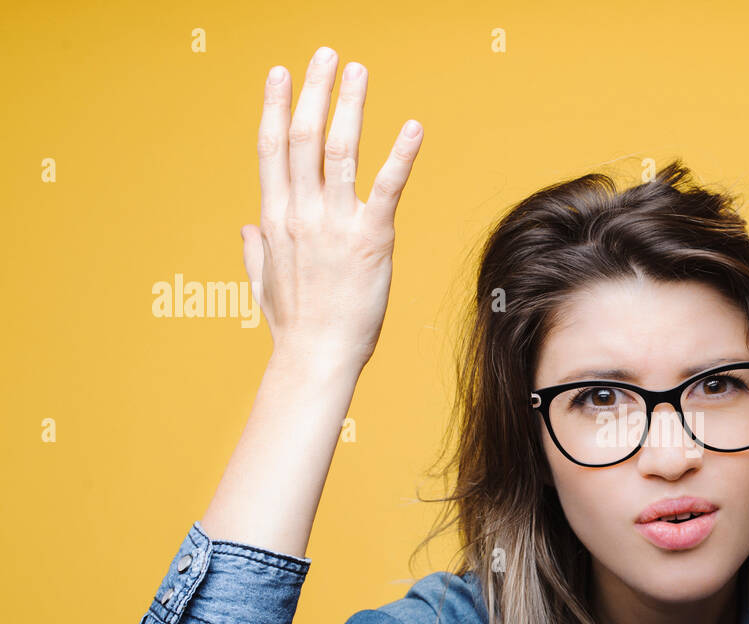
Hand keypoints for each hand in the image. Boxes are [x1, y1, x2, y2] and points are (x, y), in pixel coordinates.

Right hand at [240, 47, 422, 371]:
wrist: (318, 356)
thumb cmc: (296, 325)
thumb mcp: (264, 283)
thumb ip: (256, 249)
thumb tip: (247, 226)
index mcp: (277, 218)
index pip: (272, 148)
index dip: (277, 106)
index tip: (280, 74)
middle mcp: (302, 213)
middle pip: (305, 137)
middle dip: (316, 91)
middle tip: (327, 54)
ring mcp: (335, 224)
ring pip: (340, 150)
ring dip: (350, 106)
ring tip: (359, 71)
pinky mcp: (371, 240)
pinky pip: (387, 188)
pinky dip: (401, 155)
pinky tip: (413, 127)